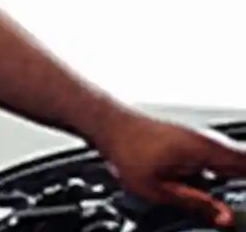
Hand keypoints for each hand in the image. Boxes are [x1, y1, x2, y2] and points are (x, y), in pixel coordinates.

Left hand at [94, 109, 245, 225]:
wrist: (109, 124)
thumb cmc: (126, 150)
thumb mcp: (157, 188)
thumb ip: (194, 203)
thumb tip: (224, 217)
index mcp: (206, 149)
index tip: (242, 202)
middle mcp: (207, 140)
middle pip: (240, 165)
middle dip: (238, 185)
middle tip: (220, 205)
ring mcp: (200, 139)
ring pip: (228, 164)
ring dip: (227, 180)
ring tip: (189, 188)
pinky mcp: (191, 142)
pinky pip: (214, 160)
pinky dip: (214, 174)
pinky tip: (193, 184)